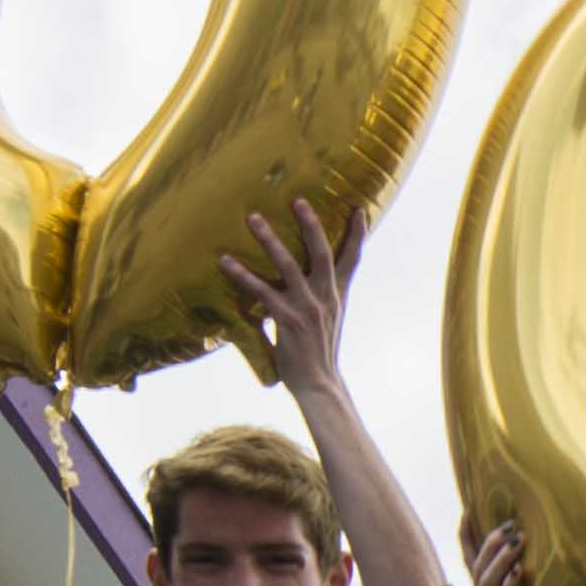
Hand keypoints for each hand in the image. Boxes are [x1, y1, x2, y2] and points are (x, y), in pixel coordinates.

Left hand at [231, 199, 357, 394]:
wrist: (319, 385)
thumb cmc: (317, 355)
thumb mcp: (325, 322)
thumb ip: (316, 299)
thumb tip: (295, 284)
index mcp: (337, 296)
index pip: (352, 260)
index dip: (357, 234)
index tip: (360, 208)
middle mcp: (325, 297)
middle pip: (322, 252)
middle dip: (311, 224)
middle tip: (297, 199)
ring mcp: (307, 307)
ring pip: (289, 265)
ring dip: (270, 240)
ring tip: (254, 218)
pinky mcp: (287, 319)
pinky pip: (261, 291)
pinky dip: (242, 275)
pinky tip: (225, 261)